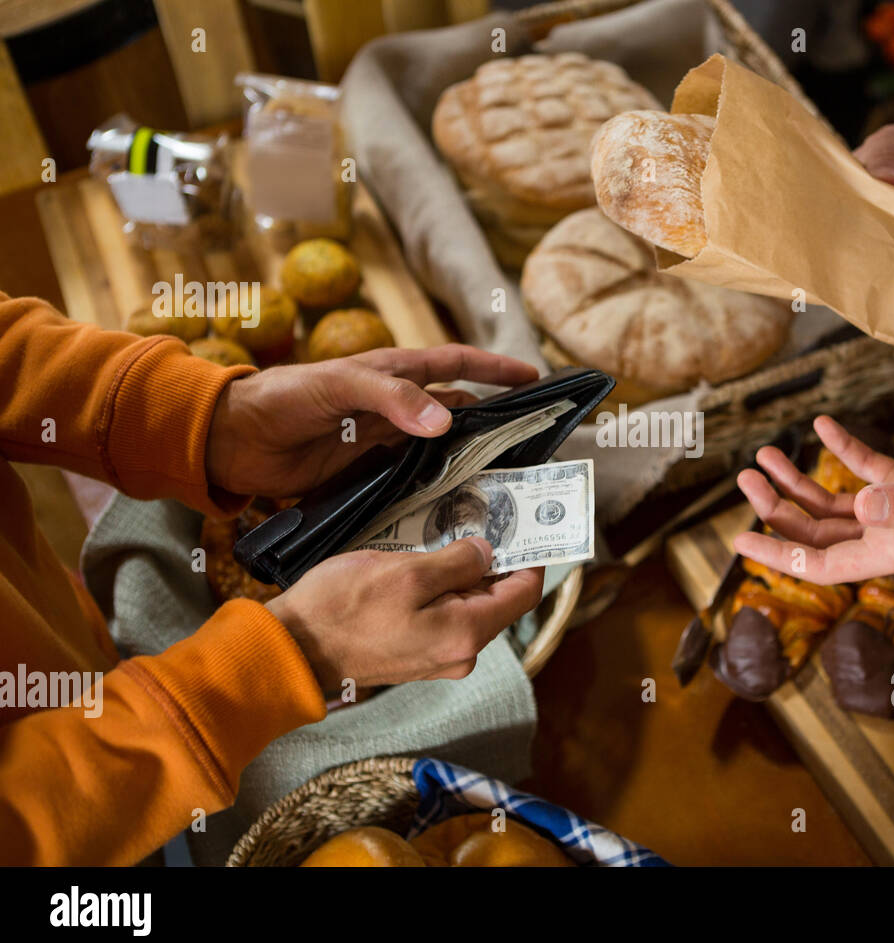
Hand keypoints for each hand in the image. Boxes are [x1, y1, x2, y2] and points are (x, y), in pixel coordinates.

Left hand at [206, 345, 537, 496]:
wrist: (231, 440)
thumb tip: (445, 419)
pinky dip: (439, 485)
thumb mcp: (338, 385)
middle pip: (457, 407)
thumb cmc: (281, 398)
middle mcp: (395, 405)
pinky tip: (458, 501)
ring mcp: (384, 439)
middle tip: (532, 436)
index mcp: (392, 372)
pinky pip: (415, 476)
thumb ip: (391, 397)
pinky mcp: (368, 471)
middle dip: (494, 416)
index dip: (495, 368)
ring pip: (441, 445)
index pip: (456, 363)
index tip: (533, 377)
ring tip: (506, 475)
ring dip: (470, 456)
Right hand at [266, 537, 543, 688]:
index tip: (531, 524)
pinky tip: (430, 561)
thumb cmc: (343, 610)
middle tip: (493, 517)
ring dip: (468, 571)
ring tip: (457, 533)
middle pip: (499, 599)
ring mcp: (439, 657)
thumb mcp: (406, 572)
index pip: (524, 593)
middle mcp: (462, 653)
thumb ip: (456, 562)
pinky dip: (446, 588)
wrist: (292, 651)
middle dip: (499, 559)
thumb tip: (487, 552)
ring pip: (471, 605)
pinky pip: (446, 615)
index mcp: (467, 633)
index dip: (531, 556)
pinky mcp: (417, 653)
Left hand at [733, 416, 893, 583]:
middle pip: (815, 532)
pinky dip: (840, 448)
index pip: (818, 564)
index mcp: (889, 553)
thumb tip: (862, 505)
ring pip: (831, 503)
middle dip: (778, 508)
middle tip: (746, 477)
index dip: (778, 554)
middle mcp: (885, 534)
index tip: (739, 539)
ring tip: (765, 454)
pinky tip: (821, 424)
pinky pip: (863, 466)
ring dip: (798, 481)